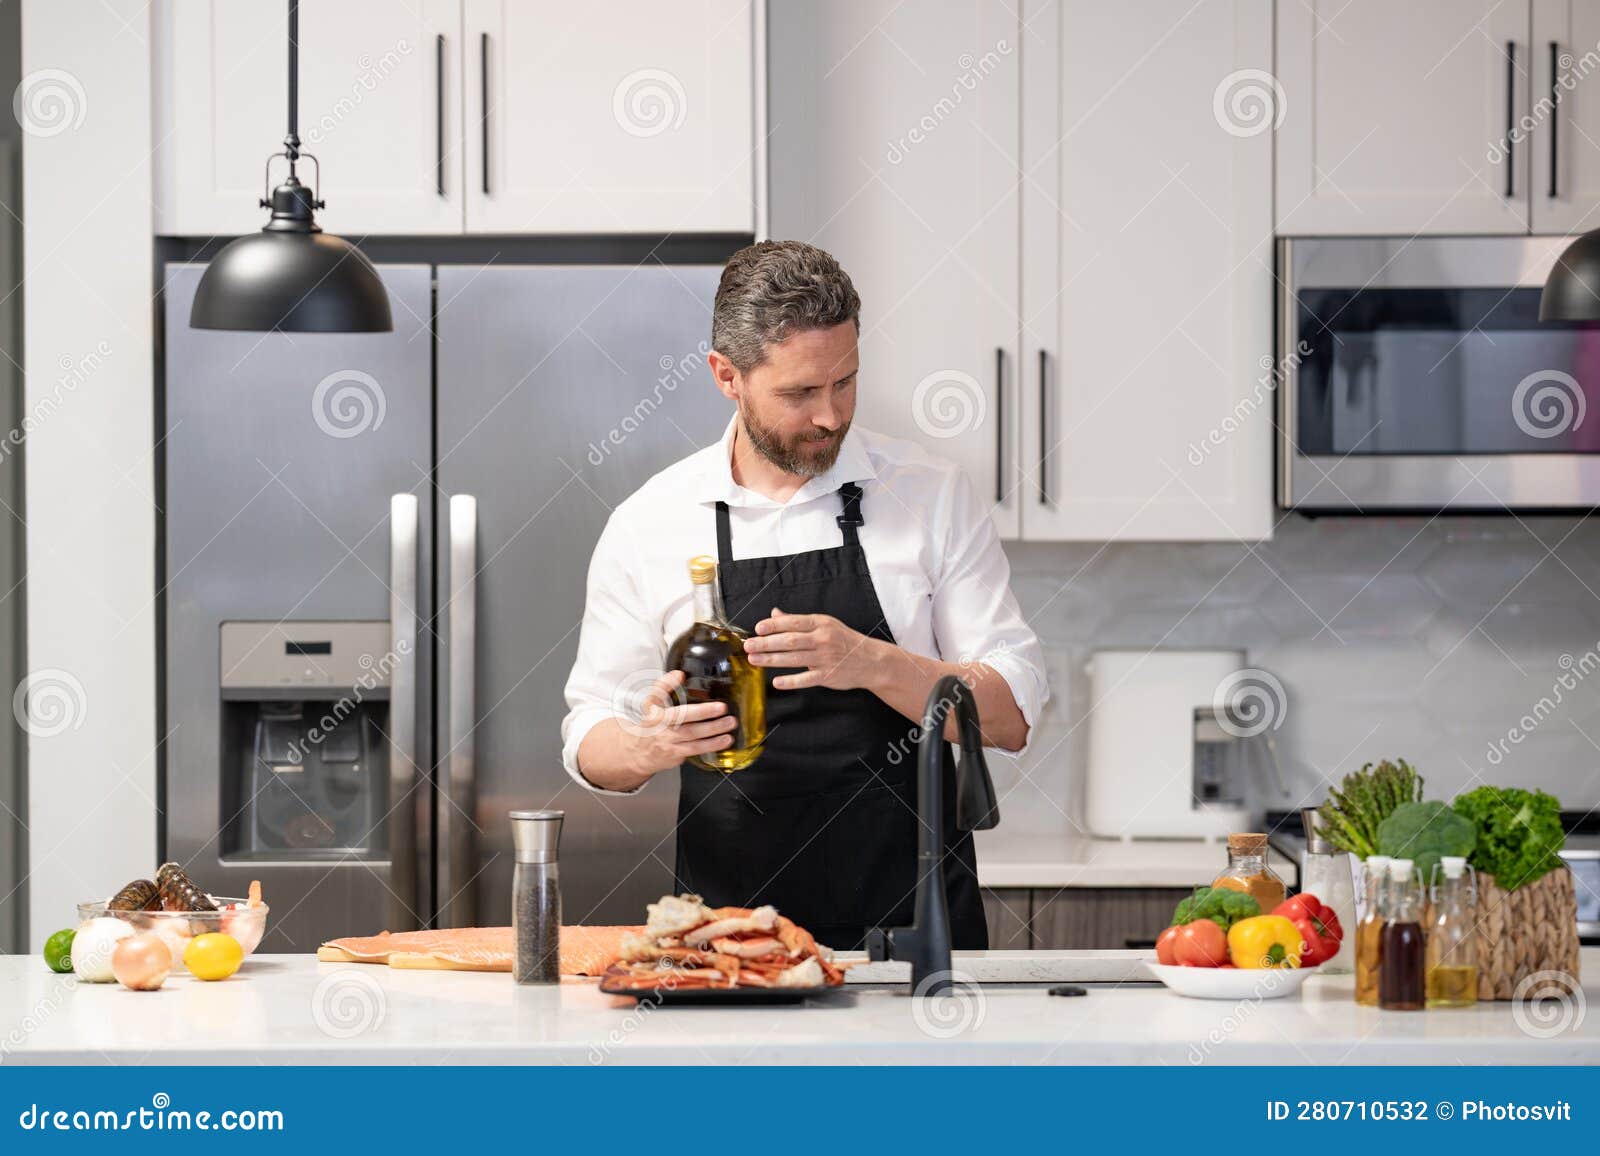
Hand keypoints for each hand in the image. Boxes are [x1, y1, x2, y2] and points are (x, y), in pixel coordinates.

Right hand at [623, 670, 739, 775]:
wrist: (641, 753)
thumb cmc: (652, 726)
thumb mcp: (652, 705)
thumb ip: (664, 687)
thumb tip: (679, 674)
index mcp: (654, 710)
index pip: (657, 694)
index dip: (668, 684)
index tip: (681, 675)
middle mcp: (661, 725)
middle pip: (681, 717)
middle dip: (703, 712)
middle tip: (722, 707)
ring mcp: (668, 741)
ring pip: (692, 736)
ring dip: (713, 731)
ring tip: (729, 724)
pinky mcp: (676, 755)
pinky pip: (696, 750)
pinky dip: (712, 745)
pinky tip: (724, 741)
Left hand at [744, 608, 884, 690]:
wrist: (870, 660)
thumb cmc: (844, 640)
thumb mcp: (825, 625)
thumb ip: (798, 621)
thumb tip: (775, 614)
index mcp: (821, 623)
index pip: (793, 622)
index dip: (773, 625)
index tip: (757, 628)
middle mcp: (823, 639)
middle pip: (790, 640)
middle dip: (766, 643)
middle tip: (749, 646)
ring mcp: (825, 658)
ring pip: (794, 659)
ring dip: (771, 659)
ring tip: (754, 660)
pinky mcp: (828, 676)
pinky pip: (806, 679)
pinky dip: (791, 681)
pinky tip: (776, 682)